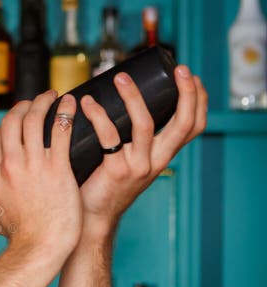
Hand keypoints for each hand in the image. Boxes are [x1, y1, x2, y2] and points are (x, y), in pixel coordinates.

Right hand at [0, 90, 82, 259]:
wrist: (42, 248)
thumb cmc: (22, 235)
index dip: (6, 124)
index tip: (18, 119)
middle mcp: (9, 165)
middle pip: (11, 122)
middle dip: (23, 105)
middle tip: (36, 101)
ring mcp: (33, 165)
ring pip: (34, 120)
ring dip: (43, 102)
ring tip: (53, 96)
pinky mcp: (57, 168)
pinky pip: (60, 130)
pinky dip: (65, 112)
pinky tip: (70, 104)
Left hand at [78, 65, 207, 233]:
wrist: (90, 217)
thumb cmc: (103, 185)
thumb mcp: (127, 161)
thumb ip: (128, 139)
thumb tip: (115, 102)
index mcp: (161, 156)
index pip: (193, 127)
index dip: (198, 100)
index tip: (190, 76)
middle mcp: (155, 161)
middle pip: (183, 125)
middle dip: (187, 94)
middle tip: (180, 69)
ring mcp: (137, 167)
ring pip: (145, 125)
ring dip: (134, 97)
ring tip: (120, 77)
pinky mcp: (115, 171)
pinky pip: (109, 137)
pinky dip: (98, 115)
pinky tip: (87, 103)